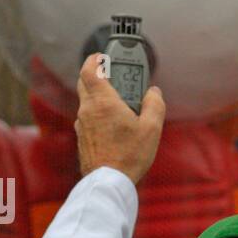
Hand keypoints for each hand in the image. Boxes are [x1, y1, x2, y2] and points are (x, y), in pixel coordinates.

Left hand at [75, 53, 165, 184]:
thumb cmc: (129, 155)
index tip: (102, 57)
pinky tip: (113, 126)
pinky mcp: (82, 138)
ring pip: (86, 101)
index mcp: (103, 101)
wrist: (108, 181)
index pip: (89, 69)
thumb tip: (154, 93)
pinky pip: (88, 118)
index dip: (94, 59)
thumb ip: (155, 105)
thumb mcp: (152, 129)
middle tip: (113, 77)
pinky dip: (98, 115)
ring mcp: (82, 125)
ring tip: (119, 105)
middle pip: (85, 82)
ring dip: (99, 97)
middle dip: (96, 75)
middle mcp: (88, 109)